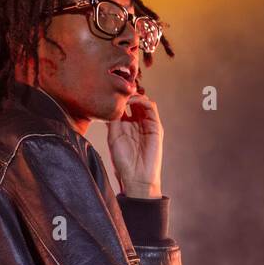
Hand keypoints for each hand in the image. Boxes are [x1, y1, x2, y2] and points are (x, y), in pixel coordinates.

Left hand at [108, 83, 162, 198]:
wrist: (137, 177)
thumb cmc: (123, 162)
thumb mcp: (113, 137)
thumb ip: (113, 120)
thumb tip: (108, 103)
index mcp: (125, 125)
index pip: (123, 106)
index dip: (117, 97)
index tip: (107, 90)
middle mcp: (136, 123)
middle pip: (133, 101)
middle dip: (126, 92)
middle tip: (117, 87)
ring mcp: (147, 124)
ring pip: (143, 101)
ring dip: (134, 95)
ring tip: (124, 94)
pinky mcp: (156, 126)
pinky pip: (151, 107)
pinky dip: (142, 100)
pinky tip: (131, 100)